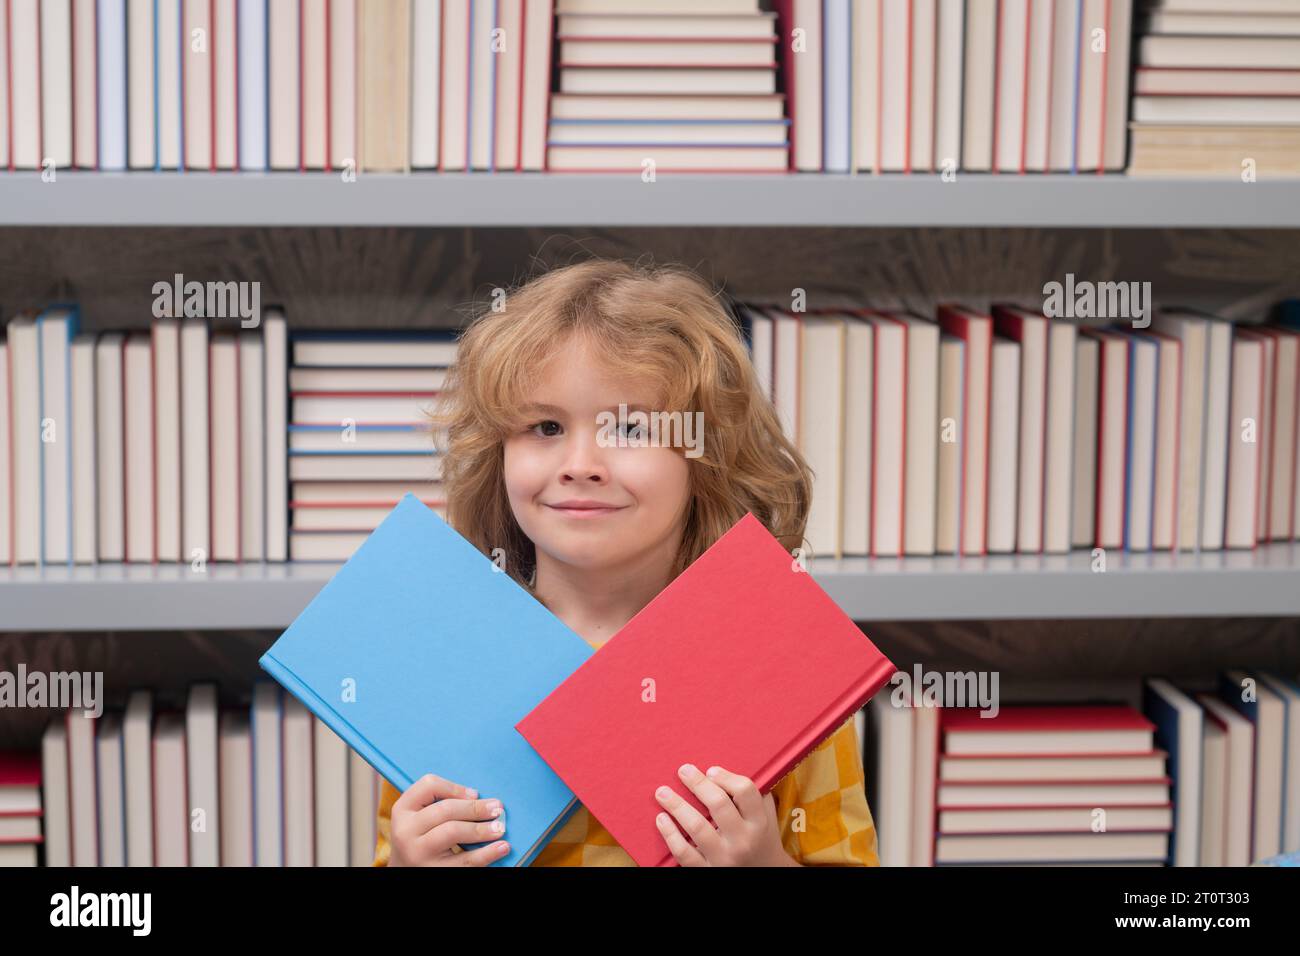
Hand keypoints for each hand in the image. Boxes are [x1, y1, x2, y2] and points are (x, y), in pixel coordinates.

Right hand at [388, 773, 507, 866]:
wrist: (404, 871)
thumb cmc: (418, 838)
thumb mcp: (418, 816)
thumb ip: (438, 802)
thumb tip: (476, 799)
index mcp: (402, 809)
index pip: (428, 785)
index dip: (455, 787)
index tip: (475, 794)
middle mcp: (405, 830)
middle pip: (445, 810)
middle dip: (475, 808)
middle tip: (497, 809)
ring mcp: (418, 853)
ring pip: (453, 832)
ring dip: (482, 829)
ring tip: (500, 828)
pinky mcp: (433, 872)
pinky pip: (464, 861)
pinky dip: (487, 854)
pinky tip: (501, 847)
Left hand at [653, 763, 796, 866]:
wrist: (764, 875)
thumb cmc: (760, 838)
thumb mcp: (766, 816)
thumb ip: (752, 794)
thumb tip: (726, 767)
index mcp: (758, 823)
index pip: (744, 791)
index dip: (725, 776)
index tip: (710, 770)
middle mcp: (743, 841)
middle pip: (718, 804)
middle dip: (697, 783)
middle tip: (683, 770)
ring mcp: (724, 858)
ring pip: (696, 827)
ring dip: (676, 806)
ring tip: (662, 792)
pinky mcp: (707, 872)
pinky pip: (683, 853)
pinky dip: (669, 834)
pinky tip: (661, 819)